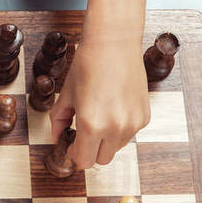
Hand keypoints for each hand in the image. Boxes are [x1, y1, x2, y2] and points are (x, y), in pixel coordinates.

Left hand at [50, 37, 149, 168]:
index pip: (84, 160)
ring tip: (99, 114)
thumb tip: (56, 135)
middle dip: (91, 150)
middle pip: (101, 159)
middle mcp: (115, 128)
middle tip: (83, 133)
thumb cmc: (88, 63)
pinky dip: (121, 127)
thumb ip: (59, 118)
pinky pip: (130, 133)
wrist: (115, 42)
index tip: (72, 144)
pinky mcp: (144, 116)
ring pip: (117, 147)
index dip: (75, 154)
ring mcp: (133, 123)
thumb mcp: (67, 92)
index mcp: (91, 124)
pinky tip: (114, 106)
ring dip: (106, 139)